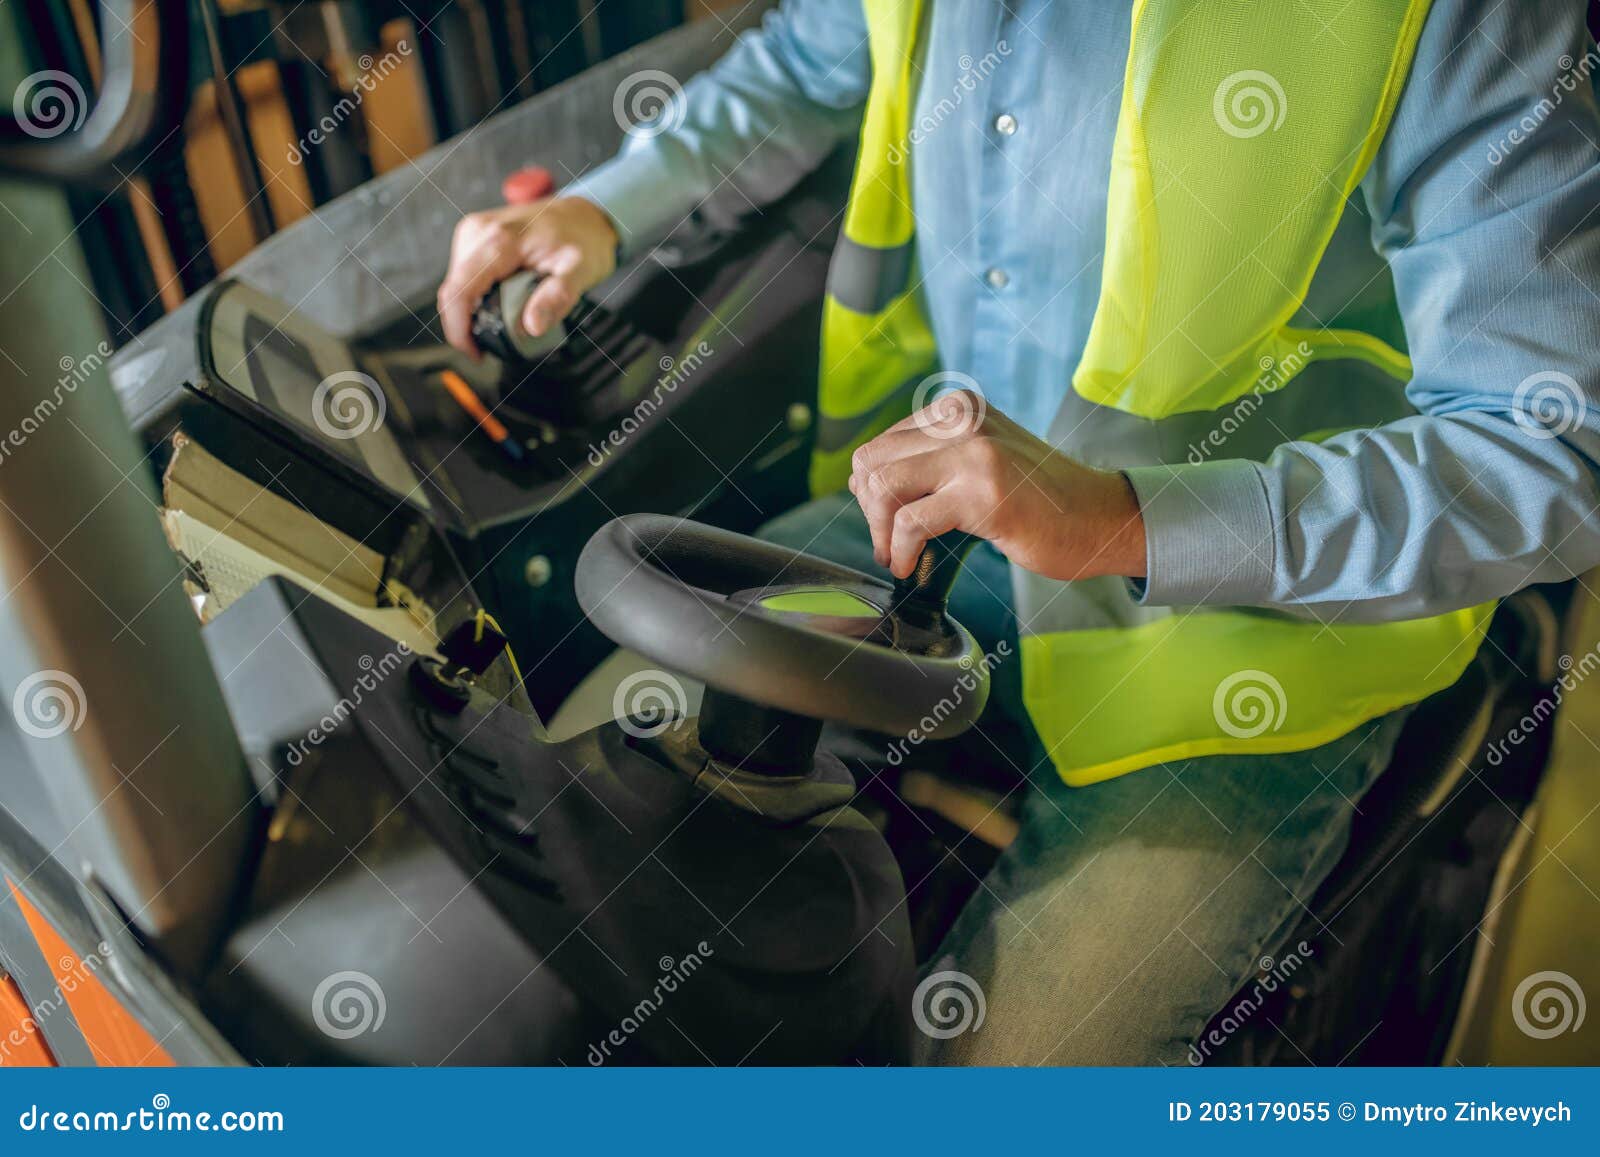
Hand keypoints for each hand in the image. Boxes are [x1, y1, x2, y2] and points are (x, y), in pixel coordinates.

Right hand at [436, 196, 618, 357]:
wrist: (583, 214)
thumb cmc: (583, 240)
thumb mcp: (581, 272)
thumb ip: (557, 298)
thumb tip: (532, 326)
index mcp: (500, 239)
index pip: (460, 290)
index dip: (459, 329)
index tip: (475, 353)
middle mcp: (479, 231)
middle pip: (454, 291)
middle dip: (470, 324)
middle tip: (502, 340)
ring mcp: (473, 232)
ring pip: (457, 286)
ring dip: (474, 311)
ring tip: (510, 315)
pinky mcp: (473, 237)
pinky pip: (464, 276)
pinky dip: (478, 296)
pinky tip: (504, 299)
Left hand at [848, 392, 1147, 580]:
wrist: (1099, 518)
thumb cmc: (1038, 499)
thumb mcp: (979, 459)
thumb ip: (930, 459)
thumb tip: (862, 480)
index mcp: (957, 408)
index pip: (880, 445)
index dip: (870, 493)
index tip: (885, 524)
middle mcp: (962, 420)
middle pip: (872, 463)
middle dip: (870, 512)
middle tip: (888, 545)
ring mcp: (973, 454)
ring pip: (883, 487)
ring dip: (880, 533)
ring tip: (896, 556)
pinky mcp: (982, 493)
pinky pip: (910, 522)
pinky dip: (900, 550)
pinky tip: (910, 565)